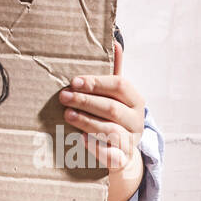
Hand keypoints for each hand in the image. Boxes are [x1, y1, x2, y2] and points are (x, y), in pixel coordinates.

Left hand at [56, 41, 144, 171]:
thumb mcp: (115, 94)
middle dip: (86, 101)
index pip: (120, 85)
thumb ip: (113, 70)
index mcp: (135, 100)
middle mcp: (137, 121)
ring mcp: (131, 142)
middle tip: (63, 97)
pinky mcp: (122, 160)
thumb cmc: (113, 116)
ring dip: (87, 121)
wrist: (121, 153)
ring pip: (111, 130)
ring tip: (67, 115)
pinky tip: (80, 139)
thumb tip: (115, 40)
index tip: (74, 81)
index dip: (96, 82)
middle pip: (112, 108)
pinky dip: (95, 147)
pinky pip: (111, 155)